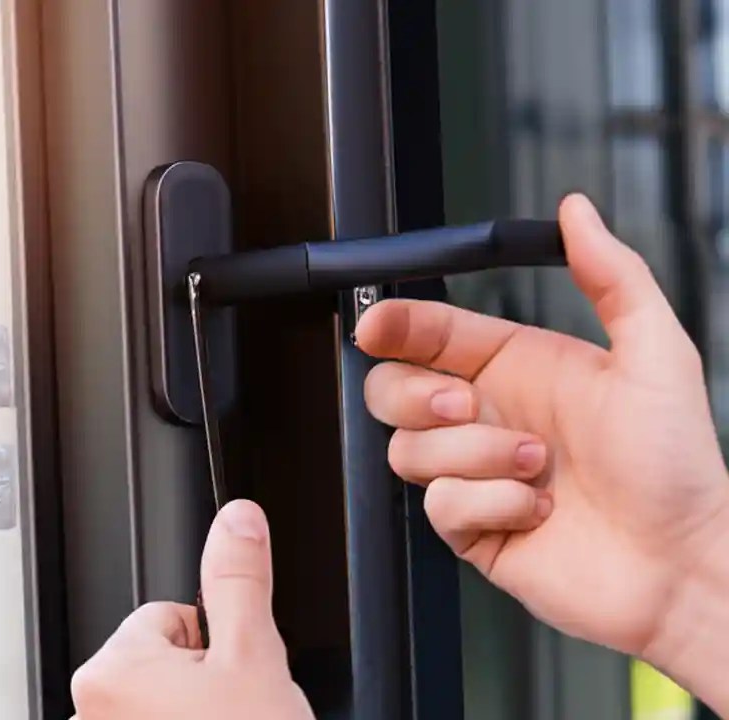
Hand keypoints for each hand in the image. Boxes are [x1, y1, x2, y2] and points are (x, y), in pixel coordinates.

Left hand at [70, 500, 312, 719]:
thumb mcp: (254, 658)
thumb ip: (238, 581)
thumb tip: (237, 520)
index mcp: (111, 672)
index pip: (167, 618)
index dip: (214, 646)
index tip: (230, 682)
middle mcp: (89, 713)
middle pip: (161, 664)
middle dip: (201, 686)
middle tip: (233, 717)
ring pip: (161, 707)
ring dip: (194, 719)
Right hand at [357, 195, 728, 700]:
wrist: (682, 565)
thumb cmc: (677, 465)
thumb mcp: (656, 354)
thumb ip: (612, 274)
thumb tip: (576, 210)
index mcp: (516, 368)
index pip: (428, 335)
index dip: (394, 326)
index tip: (378, 326)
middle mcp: (487, 418)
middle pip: (392, 390)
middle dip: (418, 395)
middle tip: (469, 406)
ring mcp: (474, 473)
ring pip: (409, 449)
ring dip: (474, 456)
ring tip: (537, 466)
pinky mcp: (471, 526)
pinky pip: (438, 505)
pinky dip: (490, 504)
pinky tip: (538, 508)